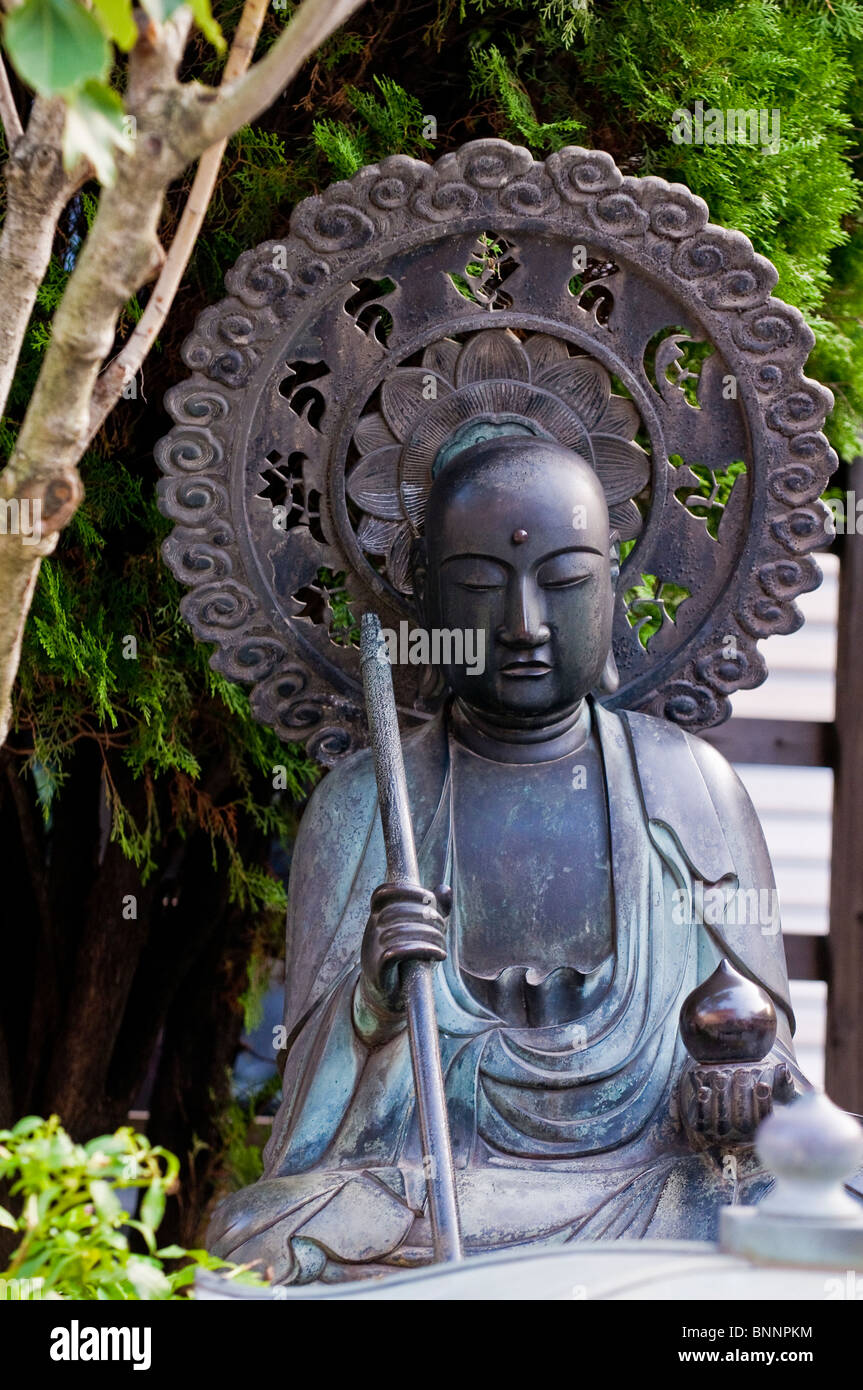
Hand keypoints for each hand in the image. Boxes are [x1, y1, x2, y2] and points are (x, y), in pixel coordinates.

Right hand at [360, 882, 447, 1015]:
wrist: (386, 996)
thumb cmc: (405, 959)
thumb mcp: (419, 931)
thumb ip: (432, 909)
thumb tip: (445, 889)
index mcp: (378, 917)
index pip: (383, 894)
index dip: (405, 890)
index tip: (429, 897)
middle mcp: (372, 930)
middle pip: (399, 911)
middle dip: (428, 916)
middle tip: (442, 928)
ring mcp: (373, 949)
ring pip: (401, 931)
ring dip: (430, 935)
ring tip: (441, 945)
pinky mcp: (379, 969)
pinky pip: (398, 952)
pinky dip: (424, 950)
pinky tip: (440, 955)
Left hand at [679, 1059, 794, 1150]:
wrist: (728, 1099)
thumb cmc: (756, 1094)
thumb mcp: (775, 1090)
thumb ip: (782, 1082)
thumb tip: (783, 1068)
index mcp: (762, 1129)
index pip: (763, 1120)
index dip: (763, 1103)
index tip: (763, 1085)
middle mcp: (741, 1135)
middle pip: (742, 1121)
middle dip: (741, 1095)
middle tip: (742, 1072)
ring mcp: (722, 1134)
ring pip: (721, 1120)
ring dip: (721, 1097)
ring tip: (722, 1076)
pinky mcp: (703, 1129)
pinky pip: (702, 1120)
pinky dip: (703, 1105)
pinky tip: (703, 1090)